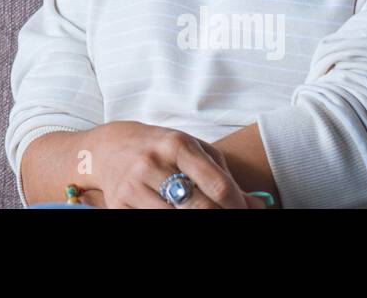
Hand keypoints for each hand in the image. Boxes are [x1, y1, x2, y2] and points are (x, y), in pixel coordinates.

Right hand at [90, 120, 266, 208]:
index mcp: (176, 144)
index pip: (217, 185)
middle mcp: (152, 163)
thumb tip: (257, 206)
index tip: (243, 211)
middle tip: (228, 217)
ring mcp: (133, 186)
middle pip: (199, 207)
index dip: (237, 206)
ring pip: (175, 219)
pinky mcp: (119, 204)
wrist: (109, 148)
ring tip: (202, 213)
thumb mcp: (193, 150)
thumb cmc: (160, 148)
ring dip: (195, 220)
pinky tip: (175, 213)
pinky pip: (152, 222)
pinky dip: (169, 222)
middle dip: (220, 216)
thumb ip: (224, 176)